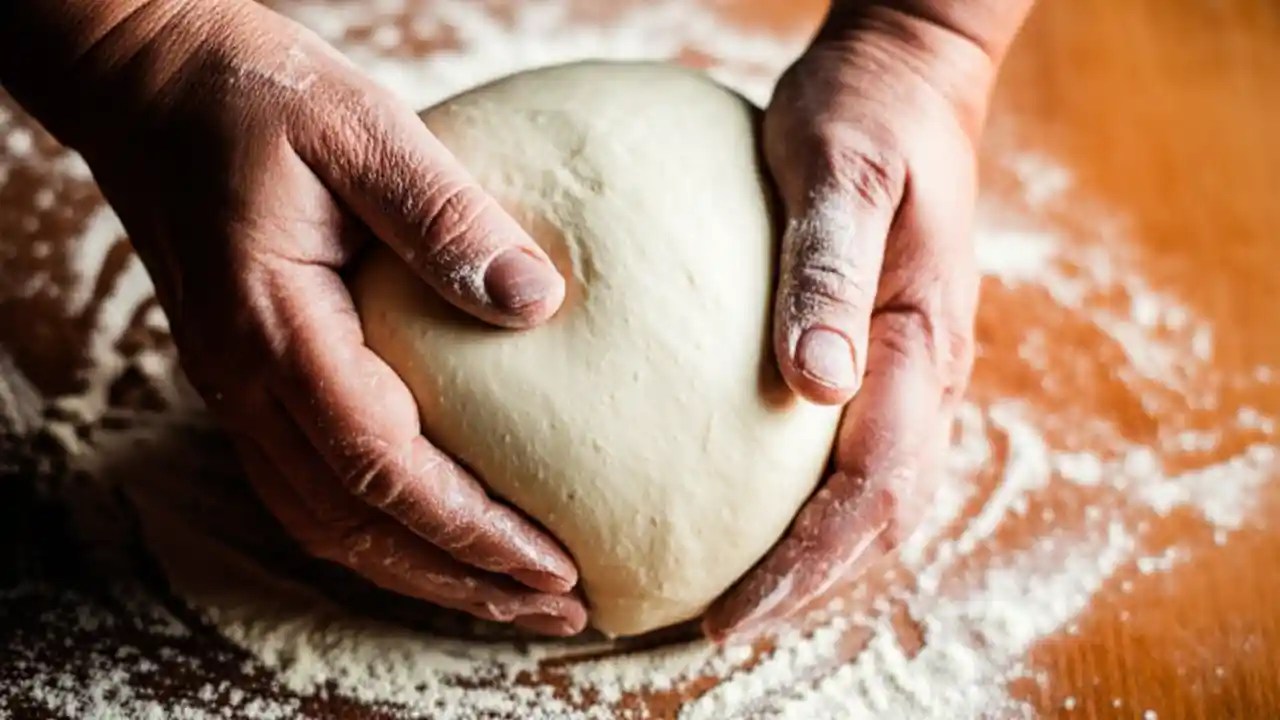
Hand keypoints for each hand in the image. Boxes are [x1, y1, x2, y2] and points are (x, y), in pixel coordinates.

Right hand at [58, 0, 585, 634]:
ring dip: (422, 571)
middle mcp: (248, 379)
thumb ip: (444, 216)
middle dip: (459, 581)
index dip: (469, 530)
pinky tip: (440, 538)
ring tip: (514, 597)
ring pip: (329, 522)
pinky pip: (314, 488)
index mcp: (275, 326)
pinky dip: (382, 532)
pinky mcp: (253, 379)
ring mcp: (241, 388)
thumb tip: (537, 305)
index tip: (553, 566)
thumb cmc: (256, 95)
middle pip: (355, 524)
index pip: (380, 466)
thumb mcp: (360, 126)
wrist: (153, 84)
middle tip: (558, 610)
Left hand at [705, 2, 1027, 640]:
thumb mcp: (841, 171)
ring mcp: (917, 366)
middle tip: (720, 624)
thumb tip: (814, 383)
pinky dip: (819, 506)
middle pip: (885, 518)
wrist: (910, 76)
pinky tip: (758, 507)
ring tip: (739, 591)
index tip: (733, 613)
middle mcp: (930, 371)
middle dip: (808, 584)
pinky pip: (865, 453)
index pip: (874, 488)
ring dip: (818, 557)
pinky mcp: (890, 353)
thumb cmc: (866, 113)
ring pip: (882, 496)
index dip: (807, 564)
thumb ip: (829, 272)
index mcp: (920, 342)